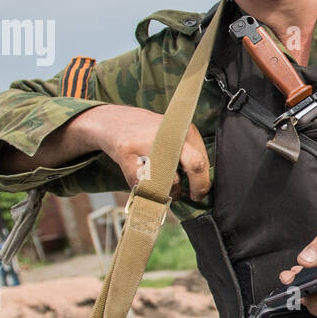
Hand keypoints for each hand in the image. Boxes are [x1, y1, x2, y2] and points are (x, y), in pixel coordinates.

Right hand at [79, 104, 210, 201]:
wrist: (113, 120)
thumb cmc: (148, 134)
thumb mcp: (173, 135)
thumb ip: (188, 154)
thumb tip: (202, 183)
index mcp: (183, 129)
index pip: (202, 160)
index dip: (204, 182)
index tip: (200, 192)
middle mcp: (167, 134)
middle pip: (195, 165)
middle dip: (197, 187)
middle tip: (194, 197)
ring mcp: (146, 143)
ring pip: (167, 181)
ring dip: (167, 191)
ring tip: (163, 188)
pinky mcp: (127, 154)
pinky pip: (142, 185)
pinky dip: (144, 190)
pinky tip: (143, 183)